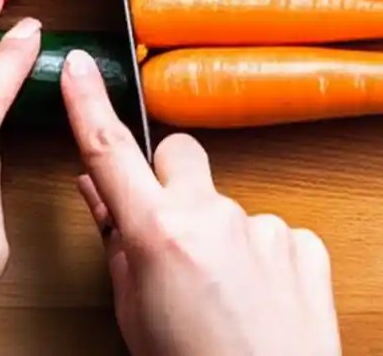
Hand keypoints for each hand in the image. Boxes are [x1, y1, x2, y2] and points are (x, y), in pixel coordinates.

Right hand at [60, 50, 340, 355]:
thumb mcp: (133, 316)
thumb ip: (118, 246)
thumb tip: (101, 194)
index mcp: (159, 235)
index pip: (110, 152)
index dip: (87, 104)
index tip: (77, 66)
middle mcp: (215, 216)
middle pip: (179, 155)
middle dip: (169, 182)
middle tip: (167, 234)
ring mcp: (265, 226)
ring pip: (226, 204)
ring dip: (218, 233)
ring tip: (220, 296)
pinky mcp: (304, 243)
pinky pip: (270, 233)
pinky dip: (260, 259)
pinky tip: (258, 303)